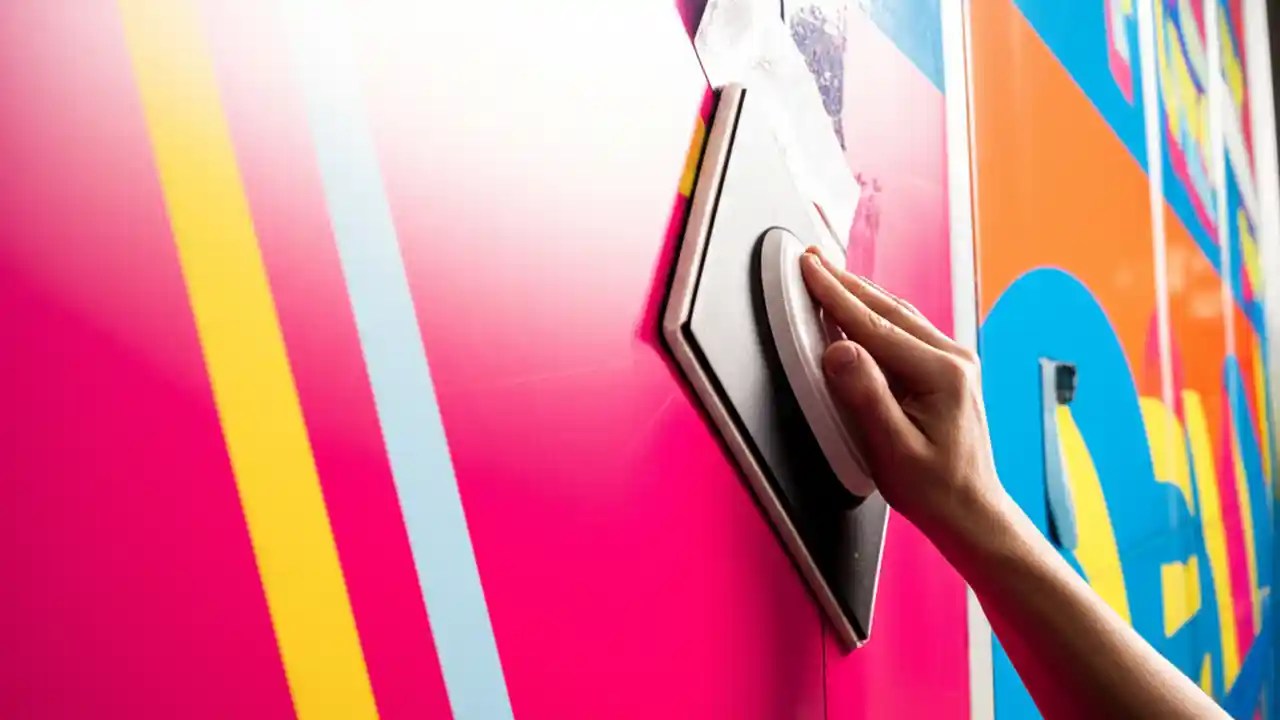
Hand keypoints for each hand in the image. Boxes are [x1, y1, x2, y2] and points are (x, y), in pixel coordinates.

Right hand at [799, 248, 1003, 540]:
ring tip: (829, 275)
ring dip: (860, 294)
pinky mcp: (947, 370)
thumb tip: (838, 349)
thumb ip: (864, 396)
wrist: (971, 511)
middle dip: (845, 284)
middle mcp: (953, 358)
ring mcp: (953, 361)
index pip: (873, 325)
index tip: (808, 269)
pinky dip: (875, 313)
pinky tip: (860, 308)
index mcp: (940, 373)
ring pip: (898, 315)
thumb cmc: (932, 489)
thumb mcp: (891, 449)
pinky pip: (905, 330)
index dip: (835, 296)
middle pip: (887, 310)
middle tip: (811, 260)